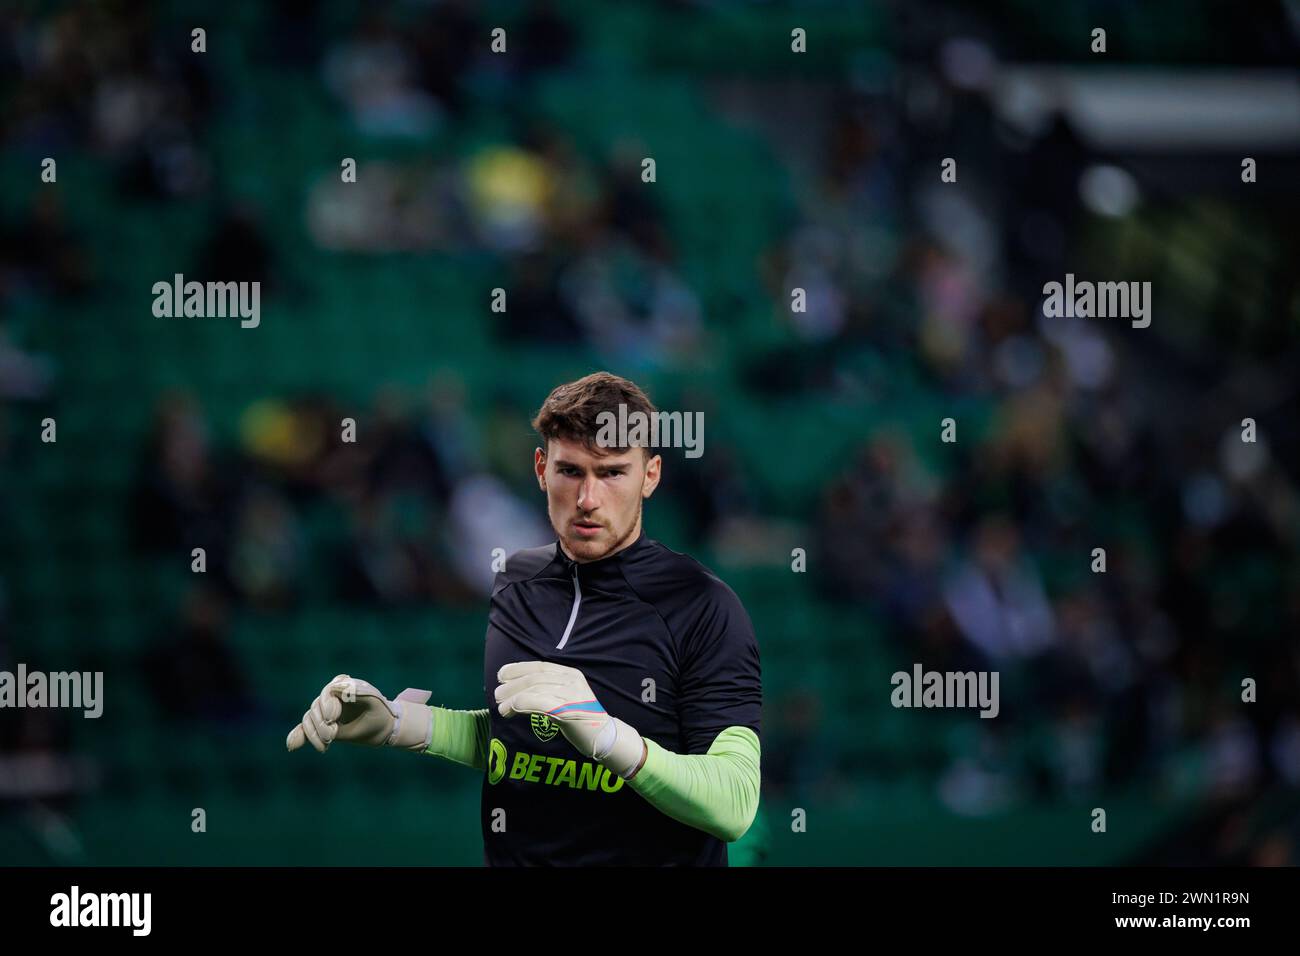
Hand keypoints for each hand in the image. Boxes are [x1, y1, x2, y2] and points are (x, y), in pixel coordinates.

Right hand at [286, 674, 432, 753]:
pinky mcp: (321, 725)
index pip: (328, 692)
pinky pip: (305, 729)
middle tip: (332, 738)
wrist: (382, 727)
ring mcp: (324, 710)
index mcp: (344, 686)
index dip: (326, 705)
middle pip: (316, 707)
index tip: (332, 719)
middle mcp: (331, 696)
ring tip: (324, 747)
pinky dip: (298, 736)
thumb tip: (334, 687)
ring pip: (309, 719)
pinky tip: (292, 746)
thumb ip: (356, 692)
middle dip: (320, 724)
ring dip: (312, 734)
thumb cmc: (380, 711)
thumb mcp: (373, 701)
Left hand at [494, 661, 645, 778]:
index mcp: (570, 674)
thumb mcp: (566, 697)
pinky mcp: (568, 710)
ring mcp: (571, 694)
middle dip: (512, 685)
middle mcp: (571, 680)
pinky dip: (521, 705)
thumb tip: (519, 688)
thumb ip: (548, 690)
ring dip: (513, 698)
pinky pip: (539, 703)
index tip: (501, 674)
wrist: (605, 736)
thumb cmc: (581, 719)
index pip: (540, 666)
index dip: (518, 669)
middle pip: (535, 678)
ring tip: (501, 707)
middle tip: (497, 695)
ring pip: (534, 689)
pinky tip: (510, 711)